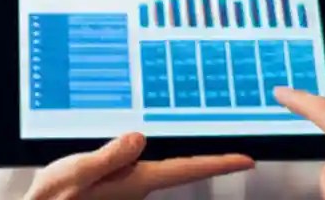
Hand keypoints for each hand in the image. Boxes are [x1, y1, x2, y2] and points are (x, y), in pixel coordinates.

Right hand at [23, 133, 254, 199]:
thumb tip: (139, 138)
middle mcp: (137, 185)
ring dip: (181, 157)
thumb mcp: (76, 173)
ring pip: (160, 165)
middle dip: (208, 159)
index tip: (248, 160)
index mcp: (135, 182)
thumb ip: (108, 157)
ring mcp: (128, 186)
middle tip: (239, 154)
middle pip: (181, 168)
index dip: (219, 164)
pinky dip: (151, 155)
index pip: (186, 170)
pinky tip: (149, 147)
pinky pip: (140, 165)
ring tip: (208, 149)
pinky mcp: (116, 183)